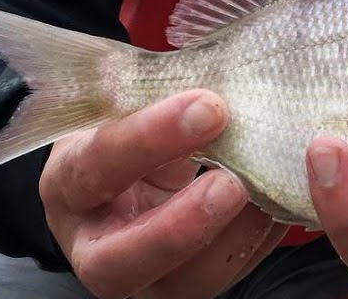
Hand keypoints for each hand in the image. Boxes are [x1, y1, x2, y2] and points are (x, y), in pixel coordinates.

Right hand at [39, 89, 287, 298]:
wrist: (132, 166)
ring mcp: (141, 277)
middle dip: (179, 226)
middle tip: (230, 184)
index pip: (96, 167)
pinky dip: (257, 242)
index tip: (208, 106)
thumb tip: (214, 70)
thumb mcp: (124, 104)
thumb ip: (151, 92)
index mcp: (67, 186)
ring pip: (181, 285)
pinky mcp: (185, 284)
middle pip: (120, 261)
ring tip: (267, 193)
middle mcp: (93, 245)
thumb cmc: (128, 125)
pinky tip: (281, 205)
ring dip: (231, 240)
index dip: (148, 138)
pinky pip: (224, 277)